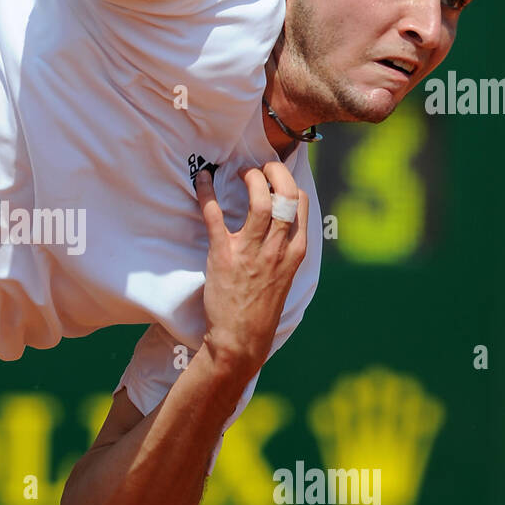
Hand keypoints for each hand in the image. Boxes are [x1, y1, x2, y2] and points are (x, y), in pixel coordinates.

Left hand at [195, 161, 308, 372]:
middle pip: (285, 194)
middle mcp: (277, 247)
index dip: (289, 181)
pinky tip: (203, 179)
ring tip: (242, 173)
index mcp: (295, 250)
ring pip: (259, 200)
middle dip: (275, 171)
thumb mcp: (286, 275)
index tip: (276, 175)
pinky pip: (215, 215)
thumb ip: (285, 247)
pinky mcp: (223, 254)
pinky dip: (207, 193)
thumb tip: (281, 222)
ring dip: (250, 178)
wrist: (241, 338)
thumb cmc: (262, 307)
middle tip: (261, 166)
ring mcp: (251, 251)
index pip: (301, 202)